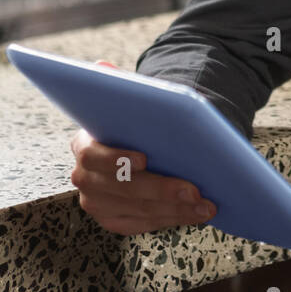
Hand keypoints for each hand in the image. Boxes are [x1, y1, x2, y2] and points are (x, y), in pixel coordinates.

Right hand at [69, 60, 216, 234]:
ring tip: (206, 204)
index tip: (145, 159)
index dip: (119, 159)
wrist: (142, 147)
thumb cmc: (138, 125)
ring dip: (175, 209)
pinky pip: (143, 224)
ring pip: (138, 210)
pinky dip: (172, 219)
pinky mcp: (113, 220)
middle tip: (195, 189)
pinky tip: (195, 213)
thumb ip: (119, 87)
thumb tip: (102, 67)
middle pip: (123, 188)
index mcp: (84, 144)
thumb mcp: (131, 104)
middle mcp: (85, 177)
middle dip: (162, 190)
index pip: (95, 155)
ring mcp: (97, 203)